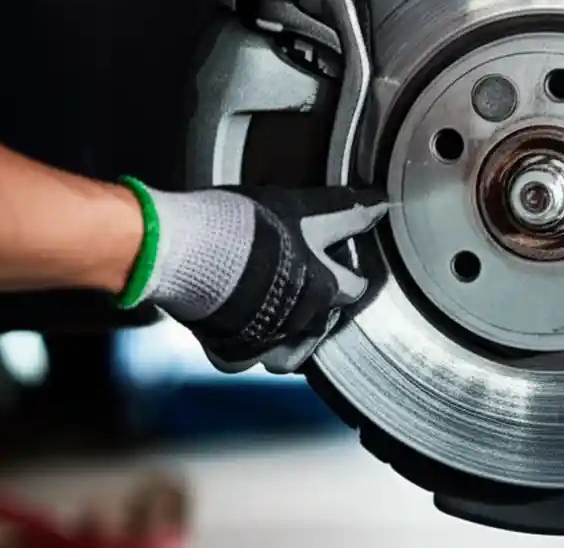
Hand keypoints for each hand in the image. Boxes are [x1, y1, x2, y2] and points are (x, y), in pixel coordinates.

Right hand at [119, 179, 387, 373]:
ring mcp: (267, 341)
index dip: (353, 275)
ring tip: (282, 313)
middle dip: (324, 308)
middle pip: (325, 322)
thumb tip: (379, 204)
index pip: (355, 287)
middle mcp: (300, 322)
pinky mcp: (230, 352)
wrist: (183, 250)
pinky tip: (245, 327)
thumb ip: (340, 210)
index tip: (349, 268)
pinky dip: (249, 346)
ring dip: (293, 336)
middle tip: (309, 286)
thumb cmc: (241, 226)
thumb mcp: (297, 206)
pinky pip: (248, 358)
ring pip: (292, 353)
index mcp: (323, 287)